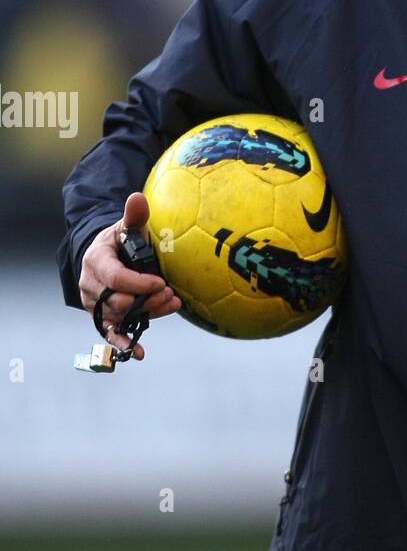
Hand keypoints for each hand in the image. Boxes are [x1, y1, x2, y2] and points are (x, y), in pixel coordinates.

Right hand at [78, 192, 180, 359]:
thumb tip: (138, 197)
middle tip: (170, 295)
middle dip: (146, 300)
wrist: (103, 257)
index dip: (138, 283)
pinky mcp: (102, 317)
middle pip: (118, 301)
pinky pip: (110, 333)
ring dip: (147, 313)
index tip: (161, 283)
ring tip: (171, 304)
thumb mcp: (126, 227)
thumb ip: (134, 216)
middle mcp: (91, 285)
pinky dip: (124, 343)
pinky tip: (138, 353)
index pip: (115, 277)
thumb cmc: (119, 241)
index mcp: (96, 261)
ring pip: (120, 316)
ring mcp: (95, 303)